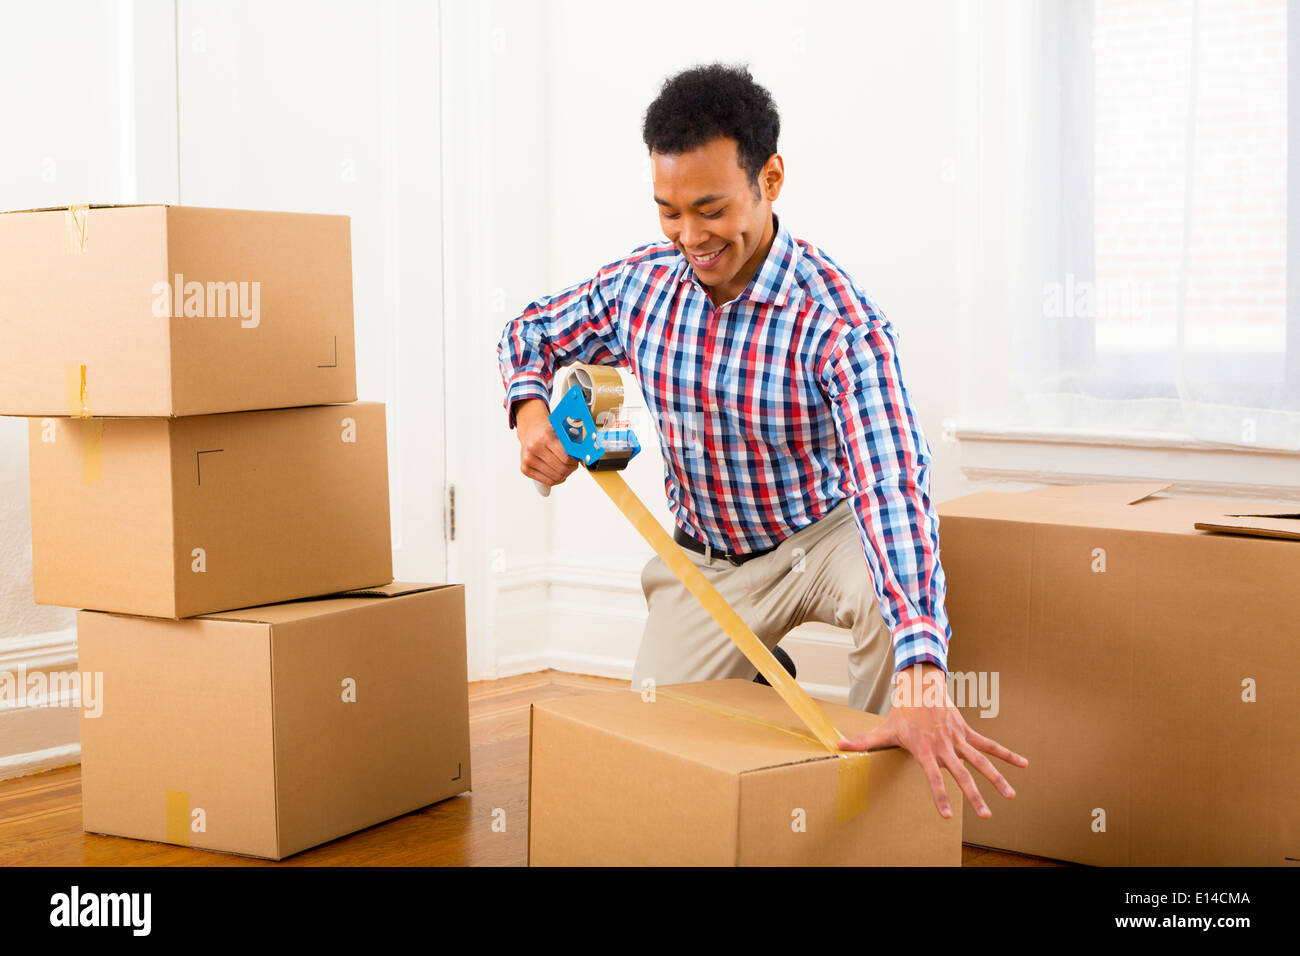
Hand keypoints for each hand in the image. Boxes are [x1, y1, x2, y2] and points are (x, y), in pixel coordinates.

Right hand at [515, 398, 579, 486]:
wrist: (530, 430)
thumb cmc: (547, 432)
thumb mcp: (561, 432)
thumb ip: (573, 443)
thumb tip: (585, 458)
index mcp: (545, 436)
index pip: (566, 458)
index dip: (574, 462)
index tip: (576, 460)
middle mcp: (535, 447)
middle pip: (561, 469)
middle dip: (571, 469)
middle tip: (572, 466)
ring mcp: (528, 459)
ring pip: (555, 477)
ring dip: (564, 475)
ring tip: (565, 469)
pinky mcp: (525, 468)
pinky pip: (547, 481)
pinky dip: (555, 480)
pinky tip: (557, 474)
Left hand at [838, 662, 1027, 819]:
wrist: (921, 685)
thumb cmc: (902, 712)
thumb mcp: (883, 729)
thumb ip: (863, 743)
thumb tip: (838, 746)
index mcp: (925, 750)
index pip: (933, 777)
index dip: (939, 796)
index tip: (945, 816)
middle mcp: (945, 745)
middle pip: (962, 773)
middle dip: (974, 795)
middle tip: (986, 815)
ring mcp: (958, 738)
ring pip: (981, 761)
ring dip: (997, 778)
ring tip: (1010, 796)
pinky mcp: (967, 732)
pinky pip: (989, 745)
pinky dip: (1007, 754)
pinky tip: (1025, 764)